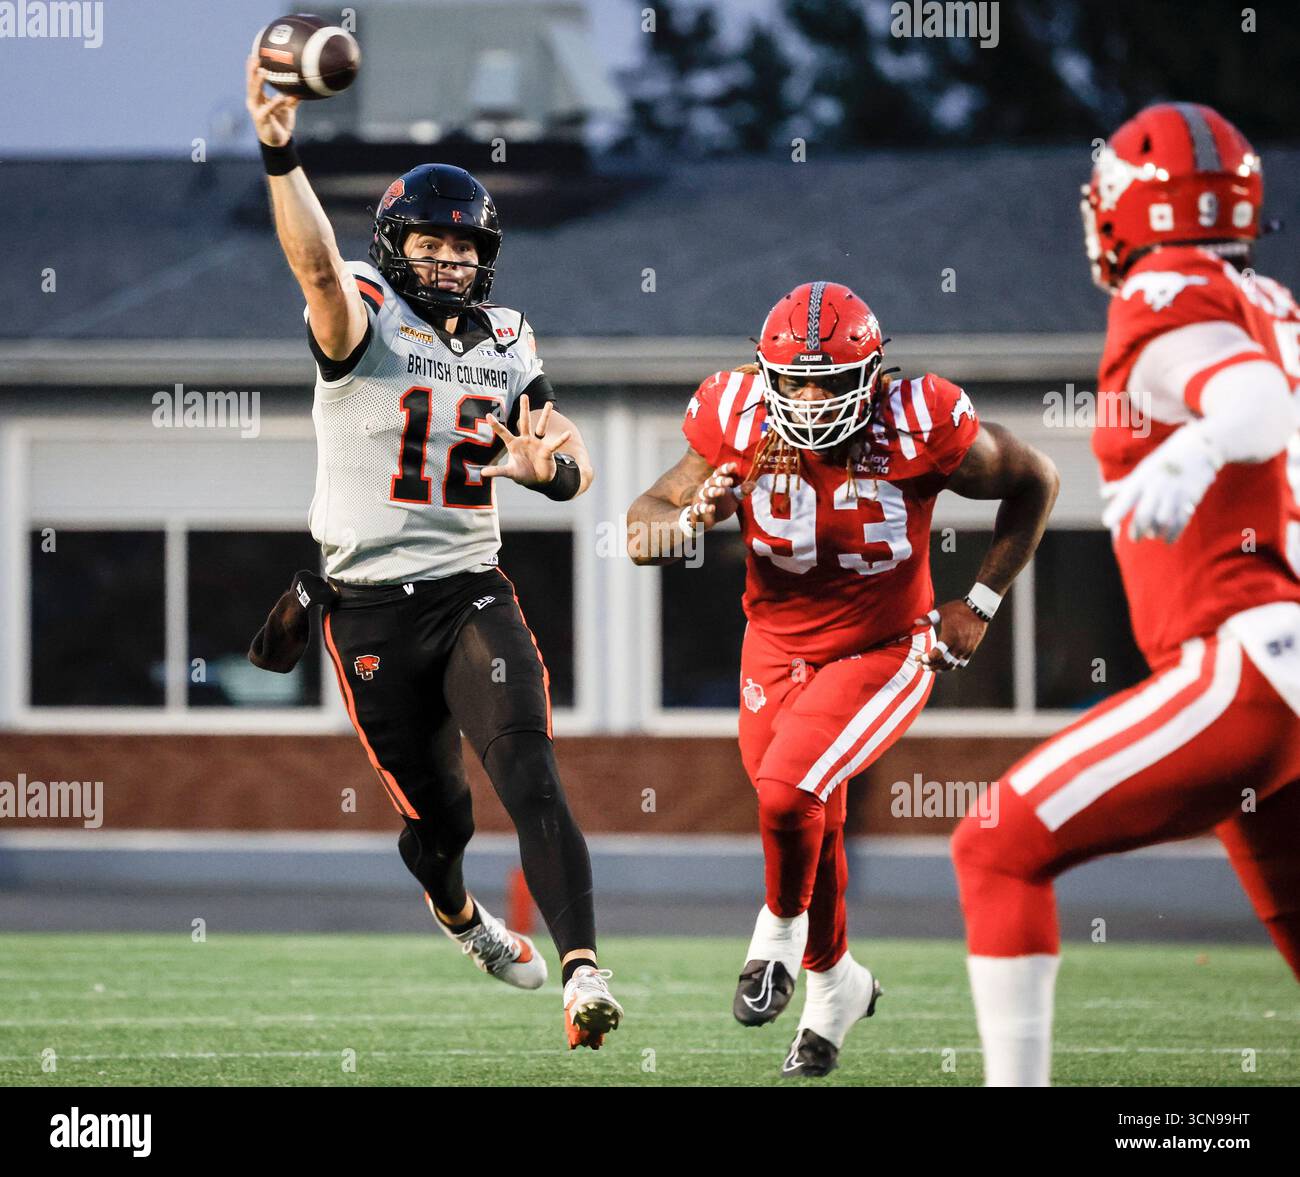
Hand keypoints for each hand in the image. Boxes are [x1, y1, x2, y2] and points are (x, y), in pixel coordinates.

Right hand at [245, 54, 298, 146]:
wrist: (278, 142)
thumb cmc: (280, 122)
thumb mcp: (287, 108)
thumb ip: (292, 98)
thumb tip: (303, 87)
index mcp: (257, 98)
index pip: (253, 80)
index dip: (252, 69)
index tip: (254, 54)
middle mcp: (254, 103)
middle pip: (252, 84)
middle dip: (253, 71)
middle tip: (256, 58)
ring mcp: (257, 111)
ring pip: (256, 94)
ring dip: (259, 82)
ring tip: (263, 71)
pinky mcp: (263, 121)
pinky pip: (269, 110)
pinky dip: (275, 103)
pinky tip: (281, 97)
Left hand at [482, 394, 571, 486]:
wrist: (538, 480)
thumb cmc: (523, 473)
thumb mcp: (510, 472)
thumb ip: (497, 471)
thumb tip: (482, 473)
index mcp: (514, 444)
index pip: (503, 433)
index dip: (496, 425)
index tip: (488, 415)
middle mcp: (526, 440)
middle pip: (525, 422)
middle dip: (524, 409)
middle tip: (524, 395)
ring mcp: (537, 444)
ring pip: (541, 427)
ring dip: (545, 416)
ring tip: (549, 403)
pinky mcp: (547, 451)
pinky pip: (555, 444)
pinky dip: (561, 440)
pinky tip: (567, 434)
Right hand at [684, 462, 746, 532]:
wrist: (704, 520)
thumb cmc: (720, 505)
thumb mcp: (733, 498)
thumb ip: (742, 491)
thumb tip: (754, 484)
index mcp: (715, 483)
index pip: (720, 473)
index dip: (726, 469)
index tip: (734, 466)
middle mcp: (707, 488)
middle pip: (712, 481)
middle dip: (720, 480)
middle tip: (729, 481)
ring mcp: (701, 499)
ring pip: (705, 492)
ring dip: (713, 491)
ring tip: (721, 491)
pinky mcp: (698, 510)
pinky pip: (699, 507)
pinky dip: (705, 508)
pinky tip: (711, 508)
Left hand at [912, 600, 987, 671]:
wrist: (979, 609)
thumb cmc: (959, 609)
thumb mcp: (942, 611)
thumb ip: (928, 618)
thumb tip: (915, 621)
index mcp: (949, 637)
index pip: (936, 655)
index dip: (926, 659)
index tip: (919, 658)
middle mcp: (958, 646)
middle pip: (942, 663)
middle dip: (930, 666)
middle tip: (921, 666)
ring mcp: (965, 649)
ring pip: (952, 665)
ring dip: (940, 669)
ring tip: (931, 668)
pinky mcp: (971, 649)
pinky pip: (961, 663)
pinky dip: (953, 666)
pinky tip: (946, 665)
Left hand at [1101, 423, 1220, 543]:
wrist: (1198, 447)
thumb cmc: (1164, 461)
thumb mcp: (1143, 470)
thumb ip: (1125, 485)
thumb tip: (1104, 494)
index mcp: (1142, 478)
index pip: (1126, 497)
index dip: (1117, 510)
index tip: (1107, 522)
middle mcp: (1157, 486)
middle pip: (1144, 514)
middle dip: (1137, 529)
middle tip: (1134, 538)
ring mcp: (1175, 492)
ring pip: (1163, 520)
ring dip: (1156, 531)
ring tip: (1152, 534)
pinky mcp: (1191, 498)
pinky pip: (1181, 520)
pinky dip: (1174, 533)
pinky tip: (1168, 540)